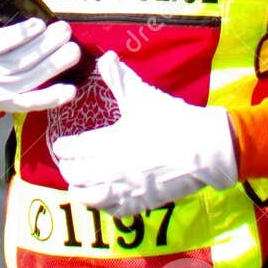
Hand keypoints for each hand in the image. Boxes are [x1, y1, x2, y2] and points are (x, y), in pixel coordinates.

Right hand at [0, 18, 80, 116]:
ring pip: (28, 80)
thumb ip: (6, 4)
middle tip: (64, 31)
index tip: (39, 23)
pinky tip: (69, 90)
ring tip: (73, 51)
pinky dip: (50, 98)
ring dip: (53, 66)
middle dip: (45, 46)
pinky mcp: (8, 105)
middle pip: (18, 61)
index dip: (20, 34)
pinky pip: (31, 103)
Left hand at [50, 51, 237, 217]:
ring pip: (87, 197)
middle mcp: (110, 170)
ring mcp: (124, 190)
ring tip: (82, 181)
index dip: (63, 147)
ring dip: (81, 189)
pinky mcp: (140, 203)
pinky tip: (104, 196)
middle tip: (70, 160)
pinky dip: (103, 205)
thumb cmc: (171, 120)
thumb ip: (119, 78)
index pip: (71, 150)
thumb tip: (106, 56)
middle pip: (73, 175)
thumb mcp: (142, 96)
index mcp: (107, 142)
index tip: (62, 144)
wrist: (205, 148)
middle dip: (68, 167)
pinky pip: (112, 211)